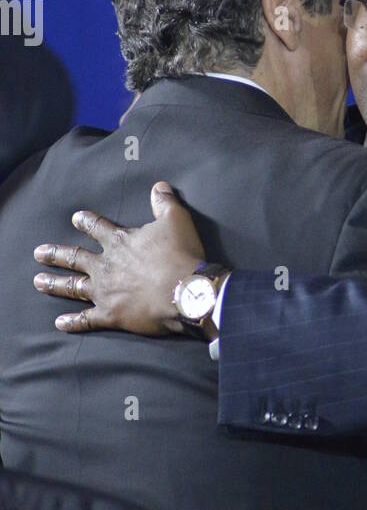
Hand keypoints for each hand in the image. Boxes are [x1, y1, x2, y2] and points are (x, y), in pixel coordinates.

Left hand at [33, 182, 206, 334]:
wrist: (185, 292)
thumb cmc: (180, 255)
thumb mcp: (176, 220)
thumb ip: (165, 202)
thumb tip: (159, 186)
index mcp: (119, 242)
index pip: (97, 227)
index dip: (85, 222)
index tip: (75, 218)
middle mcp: (105, 266)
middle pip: (75, 257)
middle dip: (55, 254)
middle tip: (38, 253)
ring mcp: (105, 291)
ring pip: (73, 286)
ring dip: (54, 283)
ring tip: (38, 281)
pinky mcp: (111, 315)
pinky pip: (87, 320)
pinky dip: (72, 322)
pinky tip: (59, 323)